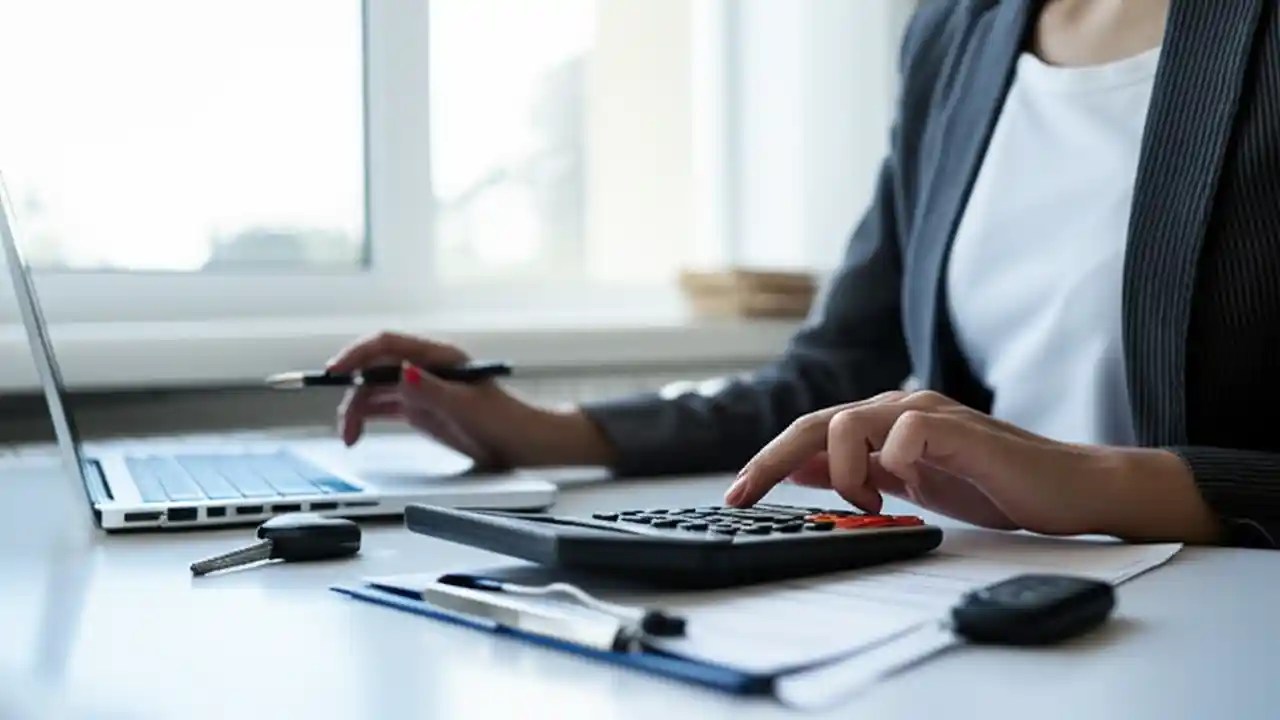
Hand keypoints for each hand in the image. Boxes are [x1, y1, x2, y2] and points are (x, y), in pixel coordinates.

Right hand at [326, 331, 614, 469]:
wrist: (522, 444)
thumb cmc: (504, 420)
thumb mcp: (467, 407)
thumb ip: (433, 391)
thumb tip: (402, 373)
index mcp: (438, 356)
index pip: (387, 344)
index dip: (357, 354)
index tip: (336, 371)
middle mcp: (425, 368)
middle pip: (374, 369)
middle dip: (352, 390)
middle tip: (342, 420)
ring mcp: (420, 388)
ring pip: (374, 391)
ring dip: (356, 410)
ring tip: (349, 437)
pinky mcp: (419, 409)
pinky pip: (382, 407)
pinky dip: (365, 419)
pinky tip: (355, 434)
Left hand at [723, 390, 1222, 541]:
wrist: (1066, 489)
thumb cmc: (992, 486)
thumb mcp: (907, 485)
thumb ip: (859, 473)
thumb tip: (802, 472)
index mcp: (884, 423)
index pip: (811, 433)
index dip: (768, 461)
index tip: (737, 495)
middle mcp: (899, 408)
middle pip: (814, 422)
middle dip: (770, 459)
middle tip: (741, 495)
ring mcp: (928, 413)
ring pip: (848, 421)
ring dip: (843, 468)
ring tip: (870, 500)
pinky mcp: (959, 427)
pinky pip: (906, 431)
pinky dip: (891, 460)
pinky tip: (902, 485)